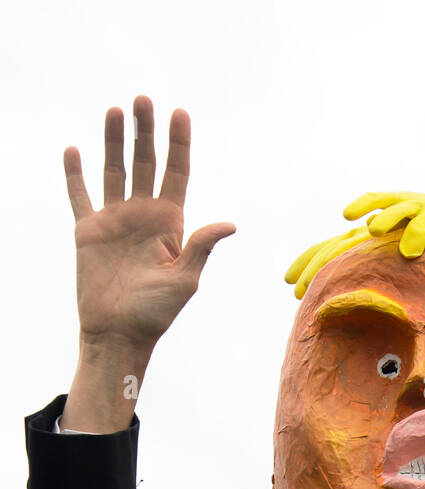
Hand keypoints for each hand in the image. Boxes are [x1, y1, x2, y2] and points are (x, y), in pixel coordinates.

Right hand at [63, 95, 234, 353]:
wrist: (119, 333)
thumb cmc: (156, 313)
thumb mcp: (184, 280)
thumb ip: (201, 247)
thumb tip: (229, 224)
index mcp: (170, 223)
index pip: (176, 173)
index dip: (178, 144)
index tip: (179, 113)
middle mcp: (143, 215)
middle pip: (145, 163)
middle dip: (145, 131)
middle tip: (143, 99)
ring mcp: (114, 220)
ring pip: (114, 170)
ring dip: (114, 140)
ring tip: (115, 110)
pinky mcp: (88, 231)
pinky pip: (80, 196)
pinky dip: (75, 174)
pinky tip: (74, 150)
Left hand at [341, 191, 424, 258]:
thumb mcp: (405, 224)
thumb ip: (385, 226)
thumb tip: (367, 227)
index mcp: (401, 203)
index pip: (378, 198)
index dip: (363, 204)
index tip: (346, 215)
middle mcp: (419, 202)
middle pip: (399, 209)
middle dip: (387, 219)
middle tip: (374, 232)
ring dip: (416, 233)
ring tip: (408, 253)